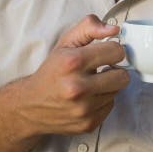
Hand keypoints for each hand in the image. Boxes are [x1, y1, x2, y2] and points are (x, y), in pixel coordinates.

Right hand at [16, 14, 129, 136]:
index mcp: (72, 62)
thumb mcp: (66, 42)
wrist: (30, 105)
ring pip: (117, 92)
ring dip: (107, 86)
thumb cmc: (51, 71)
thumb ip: (90, 27)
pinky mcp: (88, 124)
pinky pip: (110, 106)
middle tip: (100, 70)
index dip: (112, 51)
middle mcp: (77, 87)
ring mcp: (83, 109)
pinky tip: (87, 98)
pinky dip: (102, 101)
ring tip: (90, 84)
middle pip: (123, 76)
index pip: (116, 52)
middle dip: (114, 70)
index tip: (105, 53)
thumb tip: (114, 29)